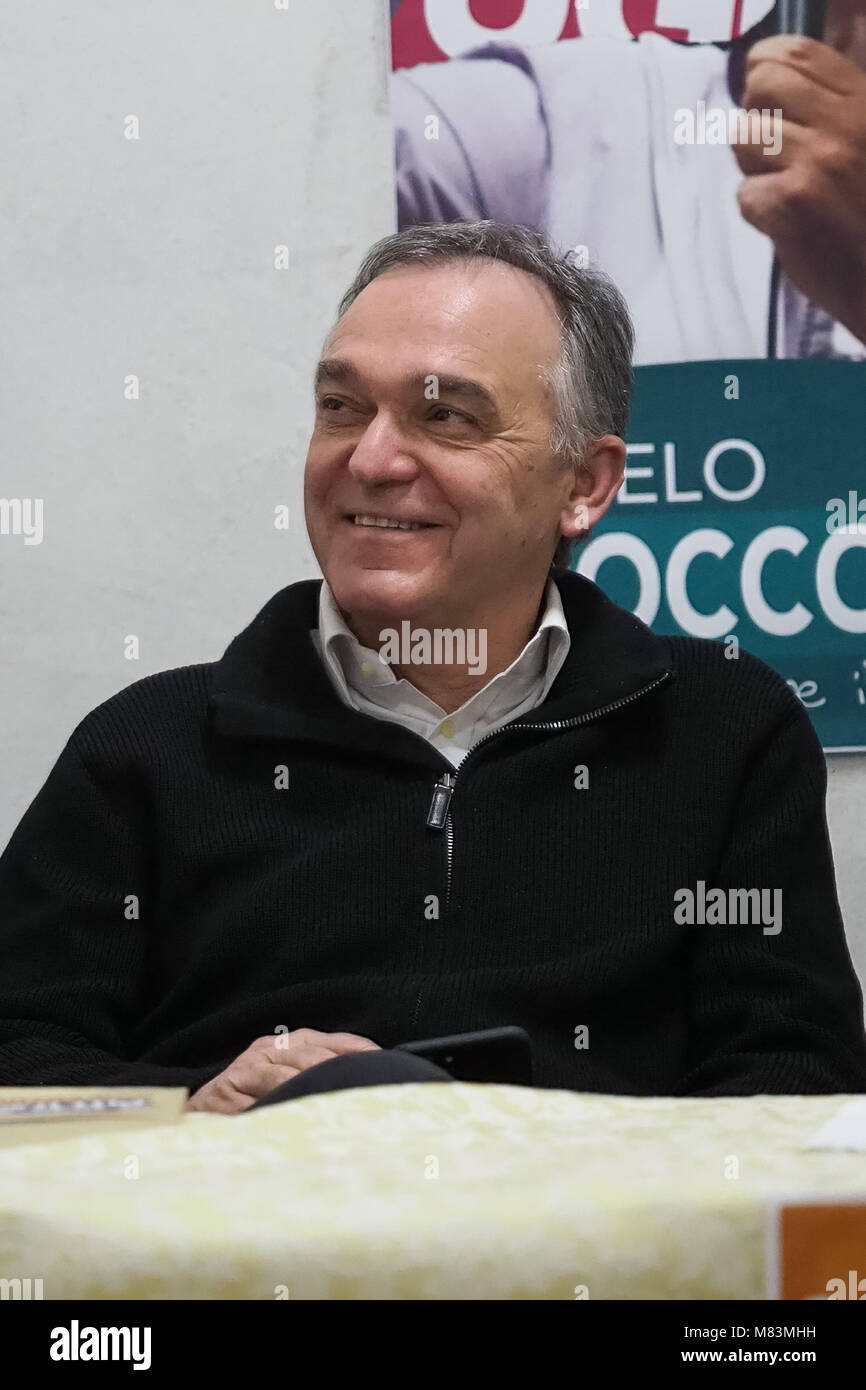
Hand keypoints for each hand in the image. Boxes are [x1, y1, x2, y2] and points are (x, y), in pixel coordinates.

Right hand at [185, 1029, 380, 1113]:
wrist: (199, 1112)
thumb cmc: (251, 1096)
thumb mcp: (285, 1077)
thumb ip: (317, 1075)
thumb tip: (366, 1083)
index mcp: (286, 1042)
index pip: (329, 1041)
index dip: (356, 1050)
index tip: (383, 1062)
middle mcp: (267, 1050)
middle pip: (311, 1056)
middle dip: (339, 1070)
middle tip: (367, 1086)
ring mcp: (246, 1069)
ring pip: (286, 1077)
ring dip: (312, 1089)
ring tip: (338, 1103)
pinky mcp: (226, 1092)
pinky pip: (258, 1102)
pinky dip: (277, 1109)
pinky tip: (297, 1118)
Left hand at [733, 35, 865, 344]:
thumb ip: (843, 91)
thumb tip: (824, 25)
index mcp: (864, 99)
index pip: (794, 54)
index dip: (766, 70)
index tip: (769, 96)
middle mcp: (845, 123)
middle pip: (760, 86)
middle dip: (757, 116)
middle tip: (776, 150)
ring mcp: (818, 163)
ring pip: (744, 138)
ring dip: (757, 168)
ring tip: (791, 190)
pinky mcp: (793, 207)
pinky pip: (746, 194)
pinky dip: (762, 213)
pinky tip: (792, 223)